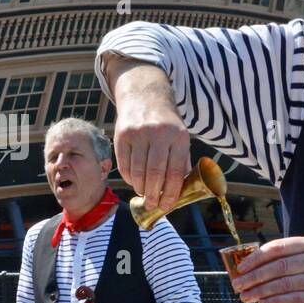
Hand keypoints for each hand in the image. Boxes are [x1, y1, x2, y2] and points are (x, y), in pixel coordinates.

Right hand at [110, 60, 189, 216]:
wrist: (144, 96)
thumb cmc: (165, 122)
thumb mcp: (180, 135)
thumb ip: (181, 160)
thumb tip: (179, 190)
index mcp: (178, 136)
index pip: (175, 172)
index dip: (171, 193)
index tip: (167, 206)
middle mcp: (158, 134)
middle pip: (155, 173)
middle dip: (154, 194)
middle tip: (153, 205)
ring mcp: (138, 134)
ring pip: (138, 171)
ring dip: (140, 188)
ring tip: (143, 194)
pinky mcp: (122, 135)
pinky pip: (124, 164)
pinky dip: (128, 177)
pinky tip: (133, 181)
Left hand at [233, 237, 303, 302]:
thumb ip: (291, 259)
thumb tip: (254, 266)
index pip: (279, 247)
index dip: (256, 257)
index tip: (240, 267)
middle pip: (279, 267)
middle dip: (254, 277)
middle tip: (238, 285)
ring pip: (285, 284)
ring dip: (261, 292)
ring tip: (246, 297)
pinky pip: (295, 300)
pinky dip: (275, 302)